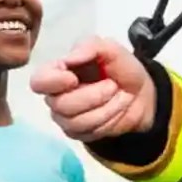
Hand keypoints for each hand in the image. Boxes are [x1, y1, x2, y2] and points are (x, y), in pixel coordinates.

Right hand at [30, 36, 155, 141]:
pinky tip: (115, 110)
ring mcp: (65, 118)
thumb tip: (67, 59)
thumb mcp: (110, 48)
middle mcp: (56, 96)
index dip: (53, 82)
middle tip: (112, 85)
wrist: (142, 95)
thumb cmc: (121, 69)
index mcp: (58, 72)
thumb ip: (88, 47)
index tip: (74, 78)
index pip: (39, 82)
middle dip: (93, 96)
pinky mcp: (77, 134)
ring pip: (76, 122)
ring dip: (105, 108)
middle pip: (60, 105)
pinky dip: (108, 120)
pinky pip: (88, 133)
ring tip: (119, 96)